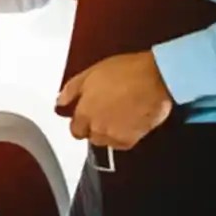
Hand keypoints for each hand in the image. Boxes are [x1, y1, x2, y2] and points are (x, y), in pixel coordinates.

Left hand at [55, 51, 172, 149]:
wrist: (155, 78)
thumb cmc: (125, 71)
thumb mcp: (91, 73)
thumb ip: (71, 90)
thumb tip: (60, 102)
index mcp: (84, 112)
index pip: (75, 129)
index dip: (81, 121)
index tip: (87, 114)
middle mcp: (97, 128)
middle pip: (90, 136)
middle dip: (94, 126)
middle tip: (106, 110)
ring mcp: (114, 136)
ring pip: (105, 141)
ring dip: (108, 132)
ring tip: (119, 114)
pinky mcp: (132, 140)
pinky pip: (121, 144)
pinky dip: (124, 135)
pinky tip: (130, 120)